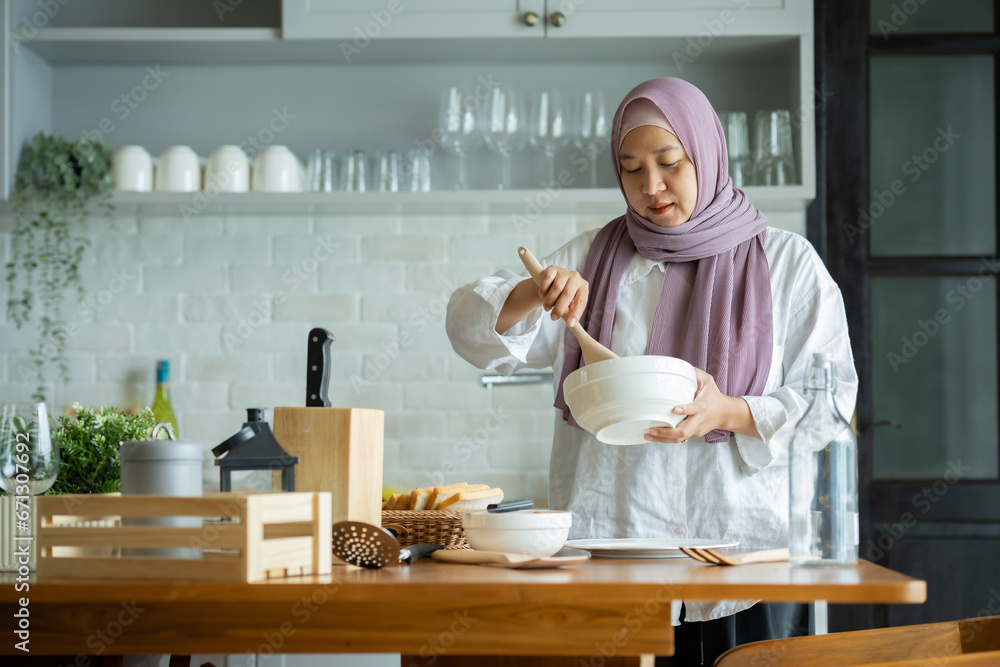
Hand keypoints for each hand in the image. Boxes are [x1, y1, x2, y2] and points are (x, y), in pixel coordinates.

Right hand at [536, 265, 588, 327]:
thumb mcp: (568, 305)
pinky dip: (544, 289)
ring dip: (550, 300)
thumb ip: (570, 313)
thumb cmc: (562, 297)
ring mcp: (564, 272)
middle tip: (553, 318)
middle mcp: (576, 277)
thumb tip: (571, 324)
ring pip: (557, 287)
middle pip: (568, 293)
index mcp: (583, 287)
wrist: (551, 283)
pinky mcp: (553, 268)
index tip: (570, 324)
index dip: (576, 313)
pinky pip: (548, 278)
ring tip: (547, 308)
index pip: (581, 301)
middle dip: (559, 308)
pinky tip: (542, 296)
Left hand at [644, 368, 758, 442]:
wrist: (726, 414)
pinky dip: (665, 439)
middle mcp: (699, 420)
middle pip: (684, 431)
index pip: (695, 409)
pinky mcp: (692, 434)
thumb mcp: (708, 381)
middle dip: (667, 432)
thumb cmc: (714, 395)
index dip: (685, 410)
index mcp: (703, 406)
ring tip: (648, 435)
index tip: (674, 409)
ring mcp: (696, 430)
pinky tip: (653, 437)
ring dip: (663, 438)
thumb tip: (677, 366)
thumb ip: (694, 374)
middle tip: (652, 429)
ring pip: (679, 438)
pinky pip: (678, 439)